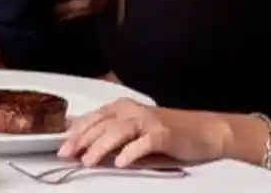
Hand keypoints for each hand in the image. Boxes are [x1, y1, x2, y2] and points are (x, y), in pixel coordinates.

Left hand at [58, 98, 228, 167]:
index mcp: (125, 109)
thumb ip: (115, 140)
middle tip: (68, 154)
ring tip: (88, 161)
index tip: (63, 146)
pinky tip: (121, 162)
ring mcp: (150, 121)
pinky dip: (131, 152)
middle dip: (82, 140)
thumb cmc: (171, 135)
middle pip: (103, 123)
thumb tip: (88, 150)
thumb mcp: (138, 134)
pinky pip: (144, 142)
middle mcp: (135, 111)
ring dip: (101, 146)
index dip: (77, 132)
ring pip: (119, 131)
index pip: (95, 118)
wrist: (206, 131)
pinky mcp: (164, 134)